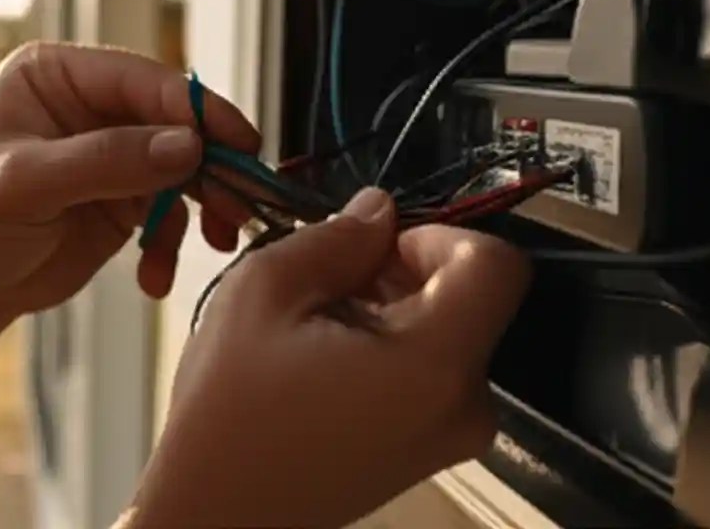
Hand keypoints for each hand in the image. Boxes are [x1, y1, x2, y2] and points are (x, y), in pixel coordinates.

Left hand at [0, 42, 260, 317]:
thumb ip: (107, 161)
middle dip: (210, 163)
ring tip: (222, 239)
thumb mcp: (29, 185)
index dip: (194, 109)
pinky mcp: (127, 197)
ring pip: (185, 165)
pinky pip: (174, 210)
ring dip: (207, 204)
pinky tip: (154, 277)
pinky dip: (175, 243)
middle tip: (245, 197)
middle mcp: (90, 105)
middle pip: (173, 121)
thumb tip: (188, 145)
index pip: (141, 79)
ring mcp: (112, 151)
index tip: (238, 141)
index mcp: (56, 75)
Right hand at [129, 187, 531, 527]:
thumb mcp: (264, 292)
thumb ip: (337, 237)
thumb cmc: (229, 415)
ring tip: (316, 325)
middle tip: (329, 282)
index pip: (498, 264)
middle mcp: (463, 405)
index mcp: (434, 364)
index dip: (440, 235)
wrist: (211, 516)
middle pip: (471, 297)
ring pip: (447, 330)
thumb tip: (380, 211)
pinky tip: (325, 358)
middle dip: (406, 271)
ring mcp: (450, 435)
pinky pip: (432, 371)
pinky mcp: (428, 450)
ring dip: (391, 307)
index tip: (379, 247)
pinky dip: (389, 346)